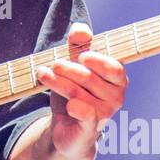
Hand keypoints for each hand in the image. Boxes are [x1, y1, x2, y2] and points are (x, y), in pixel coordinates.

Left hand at [35, 22, 127, 156]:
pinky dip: (76, 107)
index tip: (80, 55)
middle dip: (68, 69)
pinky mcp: (90, 130)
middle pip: (90, 78)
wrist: (65, 128)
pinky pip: (86, 114)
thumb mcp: (75, 66)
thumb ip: (78, 46)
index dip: (97, 60)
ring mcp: (105, 115)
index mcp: (117, 80)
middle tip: (53, 64)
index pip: (113, 68)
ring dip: (58, 82)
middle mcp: (116, 98)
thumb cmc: (74, 92)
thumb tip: (81, 29)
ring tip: (42, 74)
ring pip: (79, 93)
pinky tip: (69, 105)